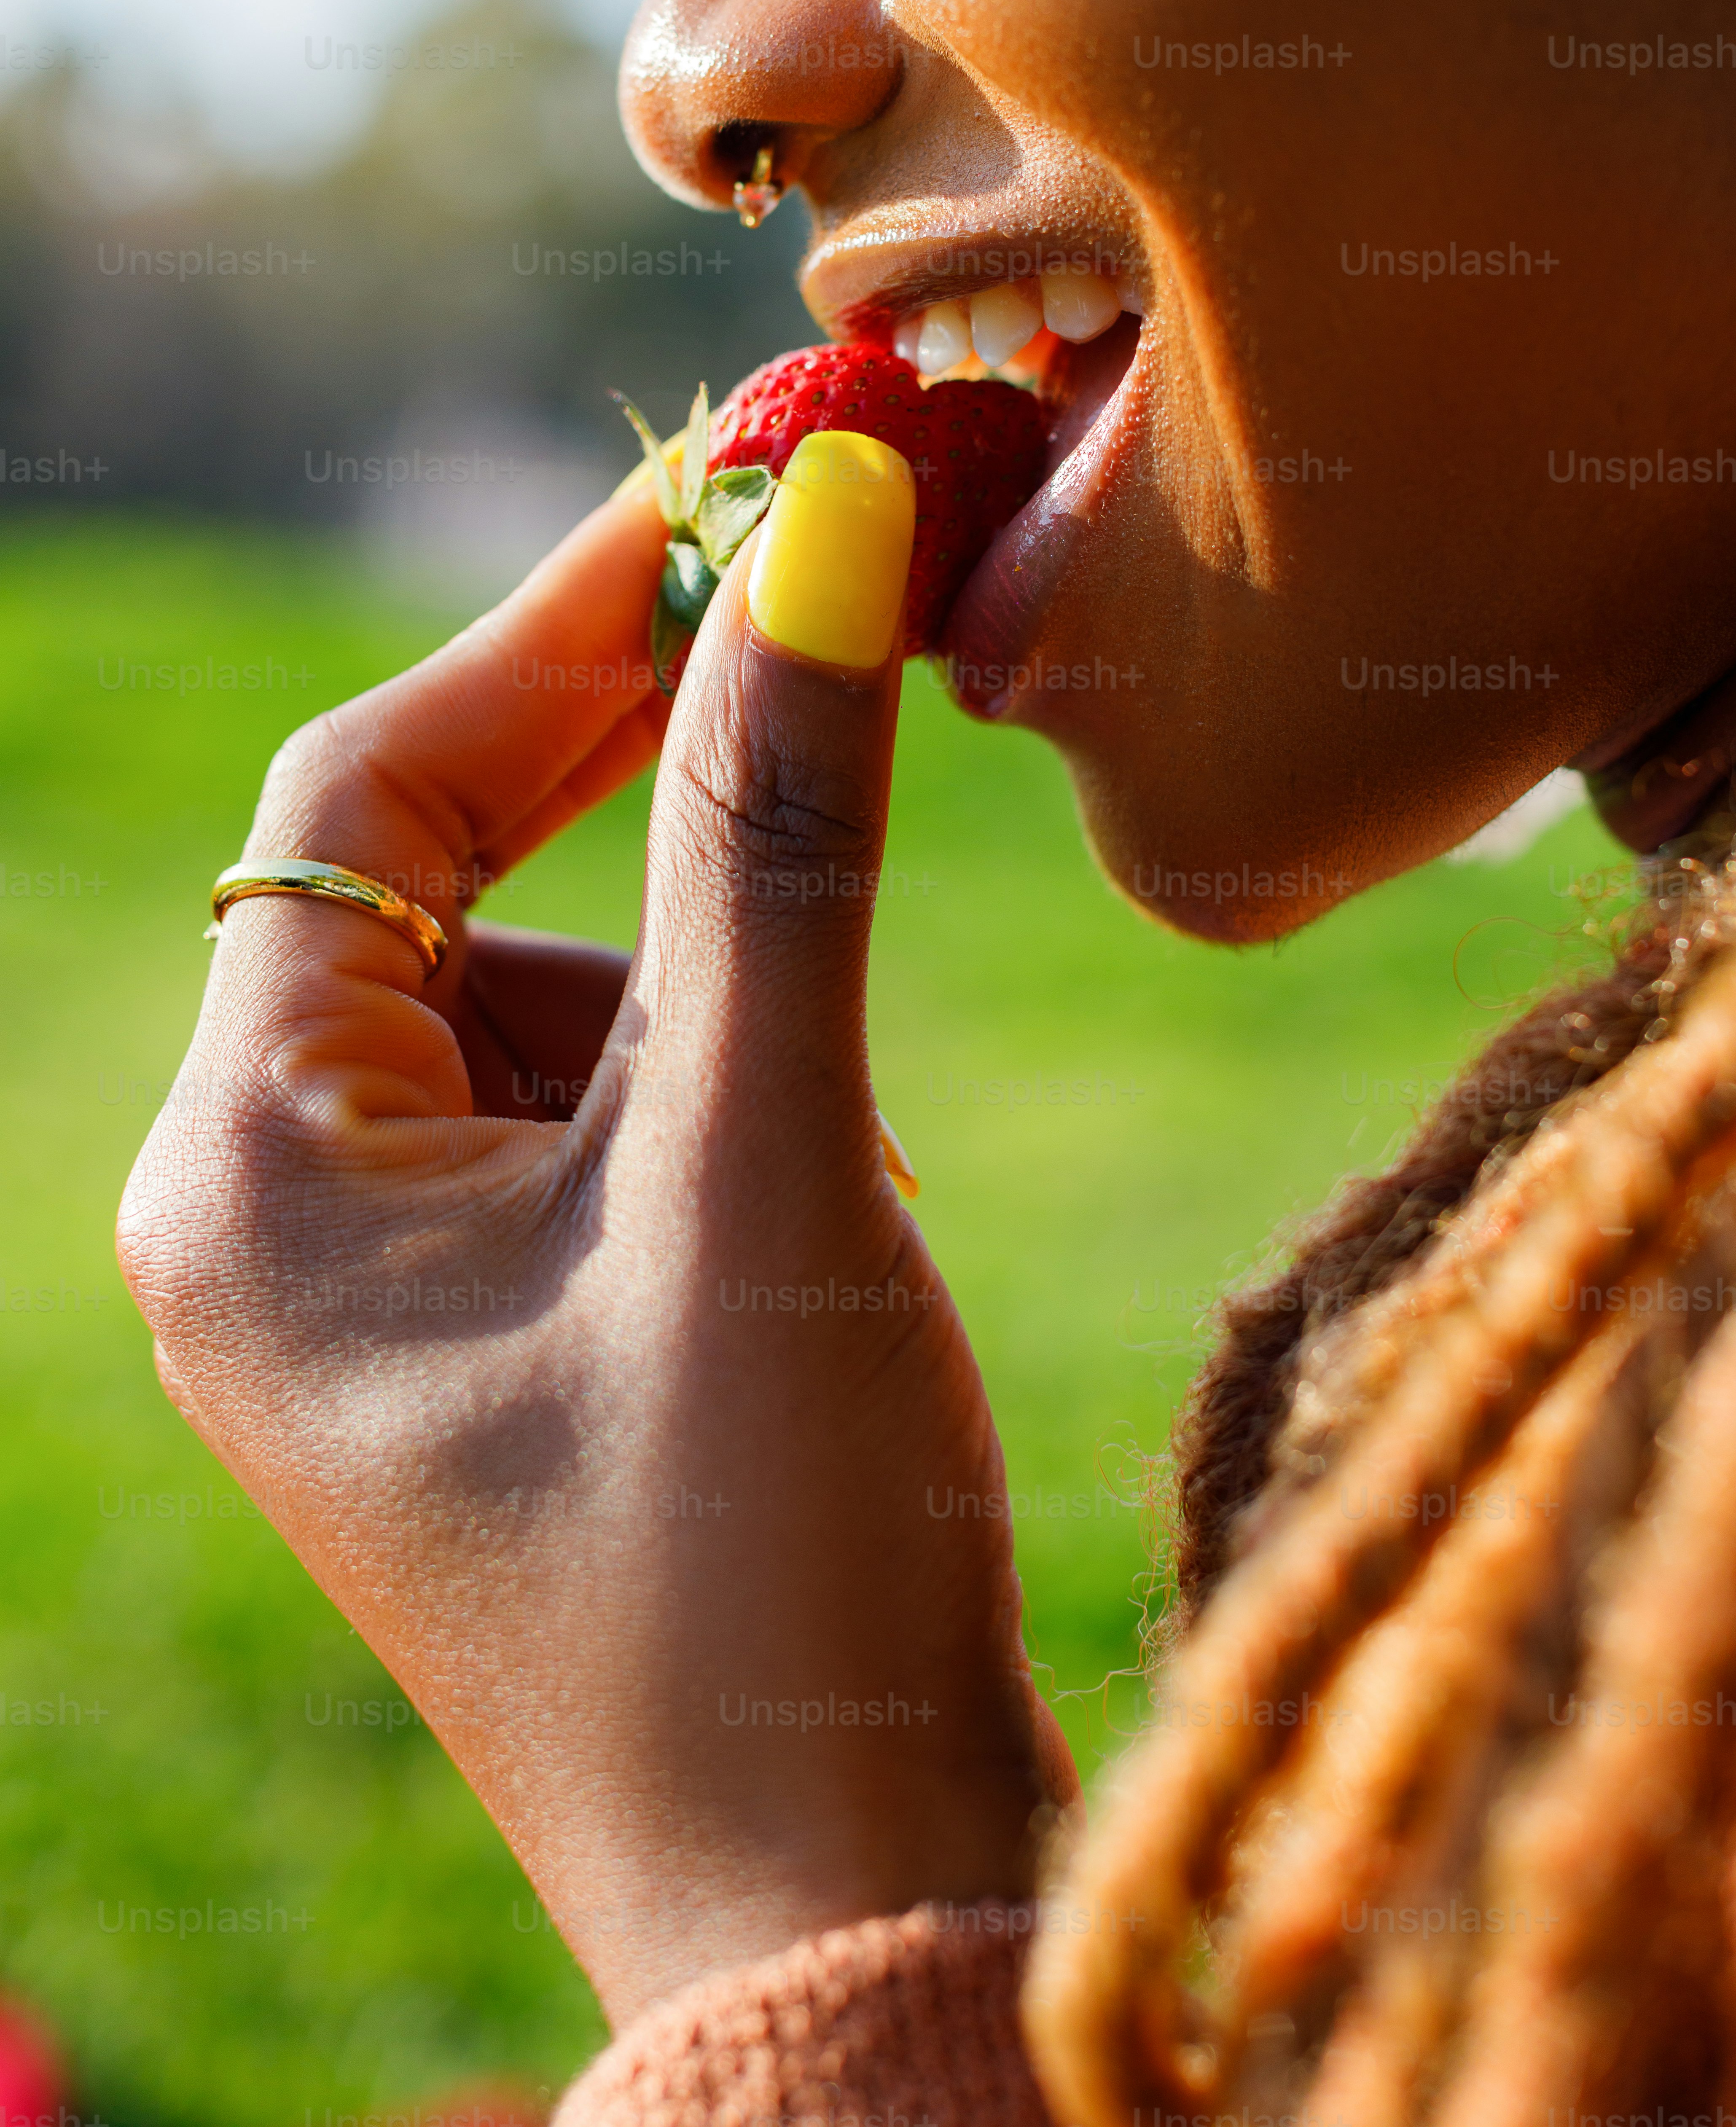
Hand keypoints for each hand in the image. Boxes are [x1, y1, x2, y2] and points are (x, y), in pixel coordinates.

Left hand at [117, 452, 1074, 2023]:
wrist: (836, 1902)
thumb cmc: (768, 1558)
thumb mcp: (766, 1151)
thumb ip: (782, 823)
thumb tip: (830, 515)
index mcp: (247, 1180)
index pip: (372, 794)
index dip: (557, 623)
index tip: (735, 484)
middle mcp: (270, 1222)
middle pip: (443, 886)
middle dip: (637, 777)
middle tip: (817, 620)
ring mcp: (379, 1287)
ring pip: (549, 1002)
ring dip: (718, 1003)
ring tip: (828, 1168)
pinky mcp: (489, 1331)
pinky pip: (592, 1116)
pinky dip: (722, 1103)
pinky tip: (813, 1226)